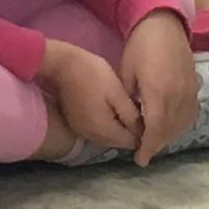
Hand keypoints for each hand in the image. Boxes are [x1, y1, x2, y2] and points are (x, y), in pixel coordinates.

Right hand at [36, 40, 137, 154]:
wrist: (61, 66)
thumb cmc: (92, 74)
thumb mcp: (117, 92)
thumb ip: (131, 115)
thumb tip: (144, 132)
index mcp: (105, 131)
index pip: (131, 142)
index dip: (143, 132)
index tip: (147, 115)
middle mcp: (93, 137)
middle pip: (120, 142)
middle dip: (131, 131)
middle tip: (137, 109)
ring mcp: (82, 132)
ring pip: (109, 137)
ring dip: (118, 127)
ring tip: (125, 107)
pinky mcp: (76, 124)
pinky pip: (97, 131)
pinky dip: (106, 124)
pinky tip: (109, 108)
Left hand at [119, 13, 198, 165]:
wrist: (163, 25)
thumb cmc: (139, 46)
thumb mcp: (127, 73)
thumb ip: (129, 100)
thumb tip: (129, 121)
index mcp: (158, 93)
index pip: (154, 130)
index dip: (148, 147)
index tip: (140, 160)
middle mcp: (177, 96)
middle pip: (169, 130)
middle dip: (157, 144)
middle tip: (144, 152)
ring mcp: (189, 91)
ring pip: (182, 124)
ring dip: (169, 136)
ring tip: (155, 141)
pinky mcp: (195, 86)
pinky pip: (190, 113)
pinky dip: (181, 124)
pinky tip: (170, 126)